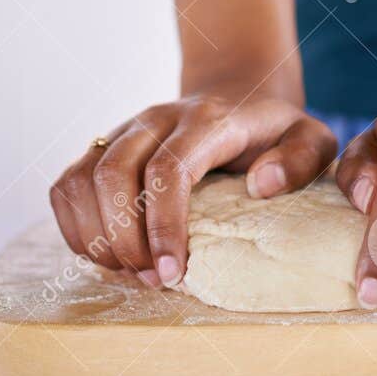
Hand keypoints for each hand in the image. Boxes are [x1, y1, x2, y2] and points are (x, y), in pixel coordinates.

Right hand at [49, 83, 336, 286]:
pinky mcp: (101, 148)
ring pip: (80, 181)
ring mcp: (122, 131)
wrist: (238, 94)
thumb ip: (301, 160)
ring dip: (96, 238)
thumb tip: (261, 185)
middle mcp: (154, 119)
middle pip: (113, 175)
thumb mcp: (311, 138)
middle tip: (154, 281)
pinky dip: (76, 229)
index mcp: (206, 120)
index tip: (174, 272)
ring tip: (132, 274)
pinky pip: (65, 187)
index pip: (168, 169)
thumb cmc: (275, 131)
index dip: (163, 225)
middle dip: (124, 239)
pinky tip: (107, 257)